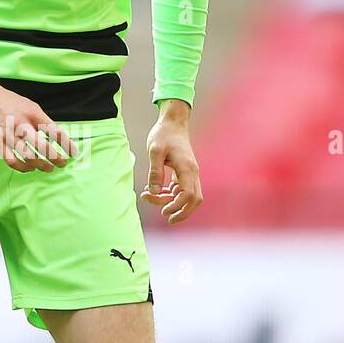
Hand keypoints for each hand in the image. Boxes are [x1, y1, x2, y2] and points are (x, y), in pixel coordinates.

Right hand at [0, 80, 78, 171]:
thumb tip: (56, 138)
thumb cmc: (11, 102)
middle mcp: (21, 124)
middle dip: (55, 158)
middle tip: (62, 163)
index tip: (74, 152)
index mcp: (32, 113)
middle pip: (42, 147)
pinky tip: (30, 168)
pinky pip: (11, 160)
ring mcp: (8, 134)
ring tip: (48, 168)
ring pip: (28, 156)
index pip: (54, 131)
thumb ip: (42, 121)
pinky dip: (23, 167)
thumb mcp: (31, 106)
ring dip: (41, 165)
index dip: (67, 144)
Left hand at [140, 104, 202, 224]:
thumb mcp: (155, 151)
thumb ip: (155, 172)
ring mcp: (189, 172)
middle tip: (168, 220)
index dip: (177, 206)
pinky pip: (181, 188)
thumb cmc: (163, 134)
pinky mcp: (184, 171)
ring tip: (148, 197)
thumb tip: (154, 191)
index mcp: (187, 168)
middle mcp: (192, 172)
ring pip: (186, 195)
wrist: (173, 122)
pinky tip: (154, 191)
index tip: (163, 211)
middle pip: (195, 199)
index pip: (188, 195)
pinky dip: (170, 194)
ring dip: (171, 201)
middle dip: (183, 212)